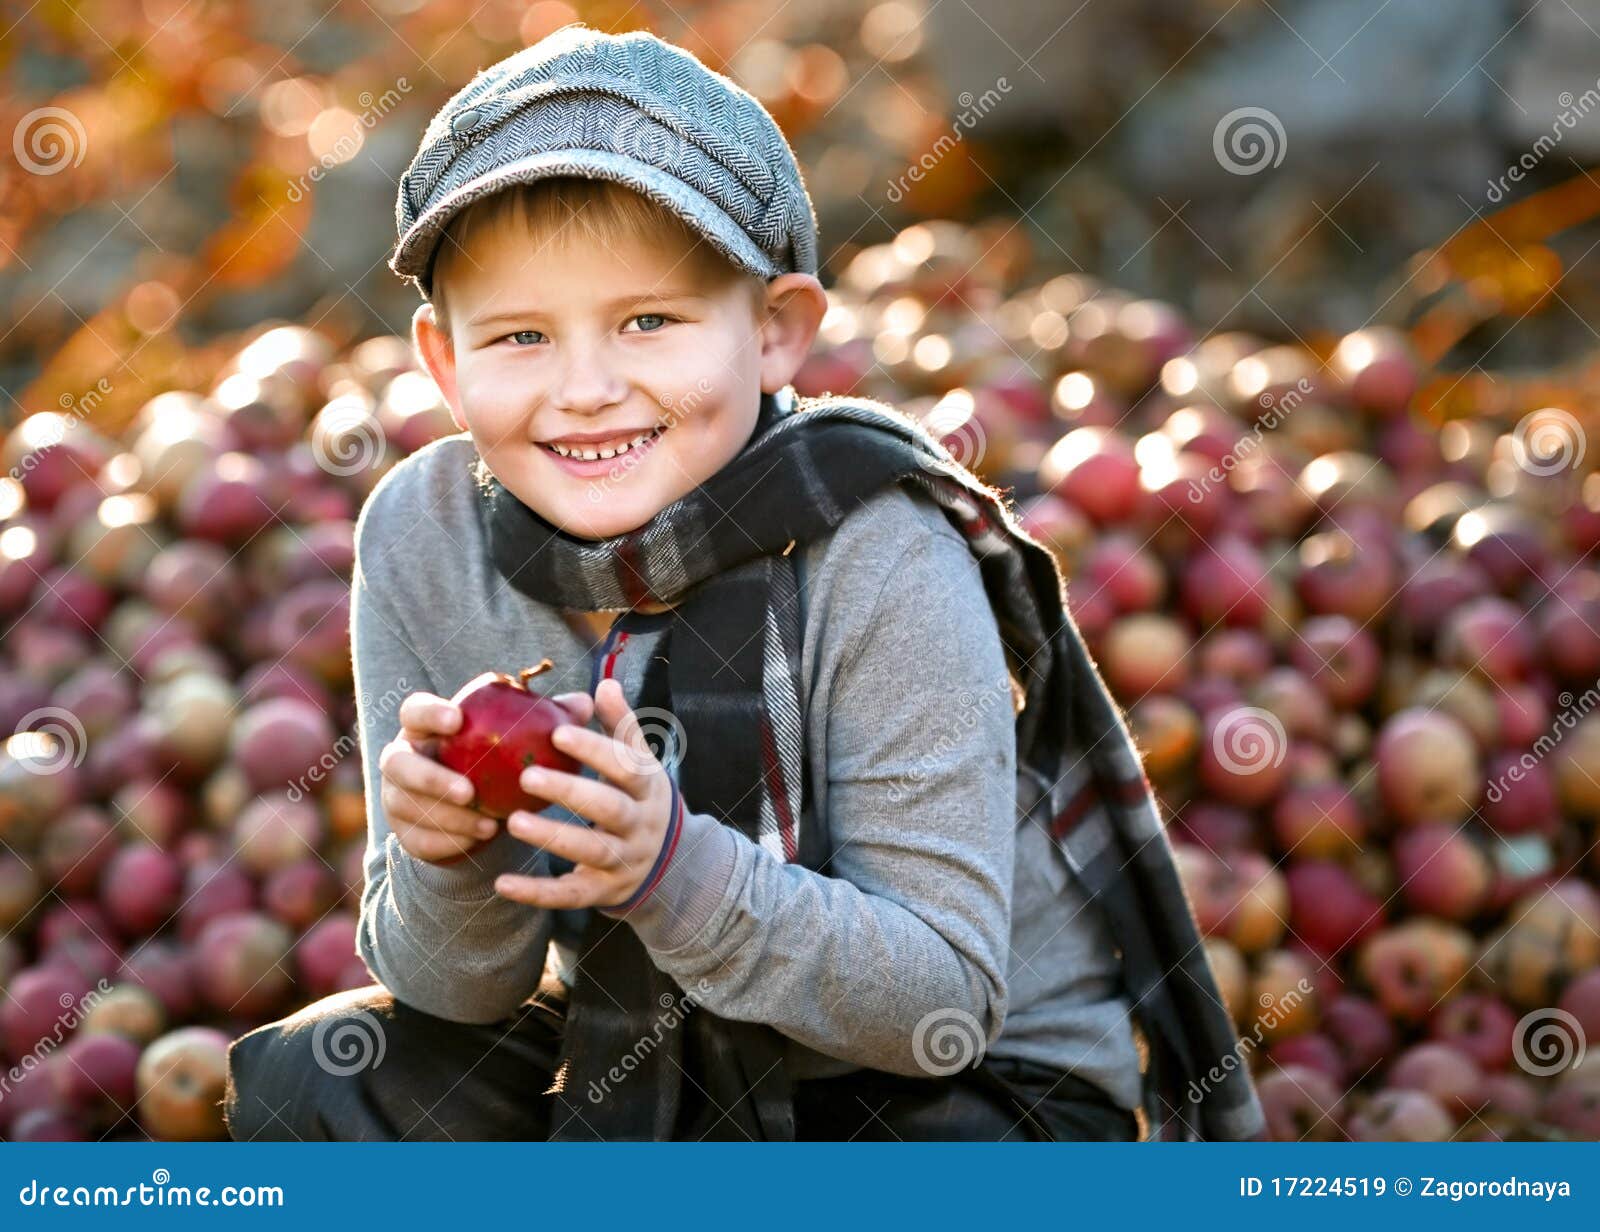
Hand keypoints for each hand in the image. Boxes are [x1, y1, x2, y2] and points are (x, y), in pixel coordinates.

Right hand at [379, 688, 594, 865]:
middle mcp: (403, 757)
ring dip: (448, 818)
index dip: (430, 713)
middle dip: (429, 777)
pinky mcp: (404, 833)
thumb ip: (549, 718)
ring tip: (489, 824)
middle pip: (395, 762)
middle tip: (468, 791)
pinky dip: (449, 842)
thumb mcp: (520, 738)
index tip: (457, 719)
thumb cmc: (499, 761)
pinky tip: (479, 841)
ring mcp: (396, 797)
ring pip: (407, 807)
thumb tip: (584, 703)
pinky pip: (417, 841)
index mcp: (426, 727)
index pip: (414, 710)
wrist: (475, 808)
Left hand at [494, 677, 676, 909]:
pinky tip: (501, 884)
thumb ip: (620, 726)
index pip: (627, 766)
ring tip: (513, 822)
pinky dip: (536, 892)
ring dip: (553, 837)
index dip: (595, 749)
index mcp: (649, 788)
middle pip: (610, 809)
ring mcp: (625, 861)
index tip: (558, 732)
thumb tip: (603, 684)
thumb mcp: (639, 763)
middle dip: (570, 792)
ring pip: (592, 851)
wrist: (668, 863)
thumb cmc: (638, 797)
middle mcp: (641, 825)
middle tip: (527, 776)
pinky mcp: (603, 892)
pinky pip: (569, 895)